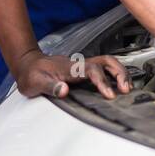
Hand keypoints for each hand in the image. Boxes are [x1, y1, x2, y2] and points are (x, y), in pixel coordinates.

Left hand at [12, 48, 130, 99]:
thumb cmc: (31, 74)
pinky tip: (119, 85)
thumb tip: (64, 90)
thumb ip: (50, 87)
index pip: (91, 70)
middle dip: (119, 73)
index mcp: (69, 68)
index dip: (102, 81)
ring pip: (107, 63)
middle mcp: (79, 65)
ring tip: (127, 88)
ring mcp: (82, 67)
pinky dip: (115, 74)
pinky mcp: (83, 71)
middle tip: (126, 89)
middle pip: (106, 61)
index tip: (109, 94)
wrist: (27, 64)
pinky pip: (104, 69)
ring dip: (120, 73)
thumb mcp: (35, 83)